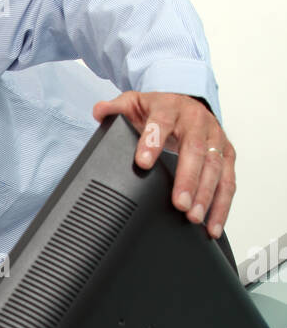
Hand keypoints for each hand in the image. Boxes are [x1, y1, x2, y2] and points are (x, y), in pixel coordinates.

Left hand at [92, 91, 235, 240]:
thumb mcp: (135, 103)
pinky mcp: (227, 154)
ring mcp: (215, 138)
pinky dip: (222, 205)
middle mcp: (197, 122)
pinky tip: (212, 225)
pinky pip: (228, 181)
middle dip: (188, 179)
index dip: (152, 141)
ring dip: (206, 195)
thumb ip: (116, 108)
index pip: (161, 123)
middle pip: (195, 150)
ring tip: (194, 218)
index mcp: (171, 108)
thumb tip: (99, 111)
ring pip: (215, 167)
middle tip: (178, 203)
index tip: (143, 163)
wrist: (186, 102)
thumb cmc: (160, 109)